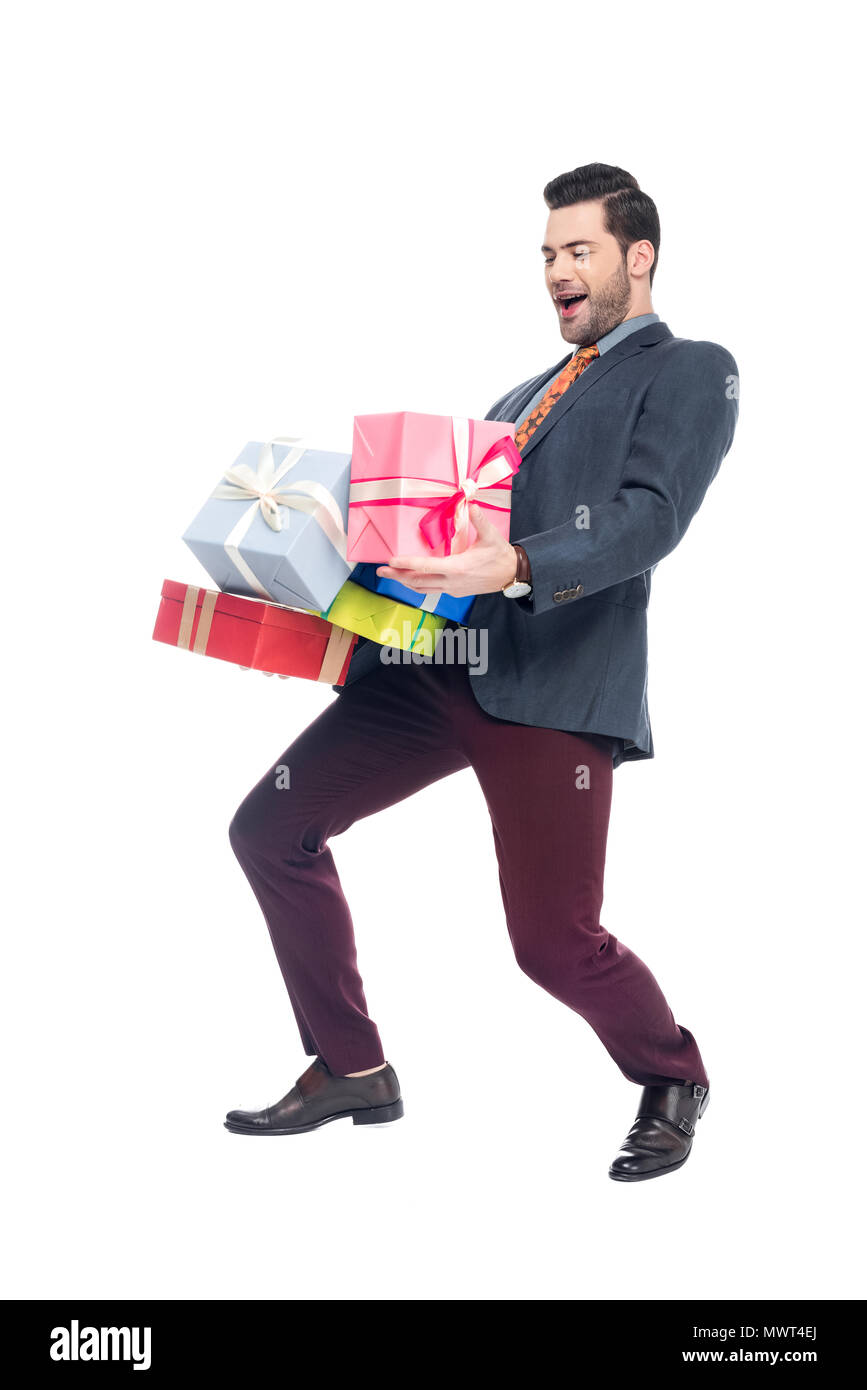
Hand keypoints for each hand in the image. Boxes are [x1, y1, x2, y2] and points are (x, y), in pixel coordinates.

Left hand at [375, 504, 517, 596]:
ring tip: (390, 577)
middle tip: (380, 572)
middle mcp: (451, 581)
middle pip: (417, 581)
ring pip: (422, 589)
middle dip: (397, 576)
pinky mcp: (454, 592)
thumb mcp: (490, 536)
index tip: (391, 561)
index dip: (407, 563)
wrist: (511, 575)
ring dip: (405, 583)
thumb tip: (470, 502)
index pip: (426, 566)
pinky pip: (431, 590)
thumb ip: (479, 519)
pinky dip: (417, 585)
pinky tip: (411, 580)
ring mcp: (452, 589)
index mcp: (457, 568)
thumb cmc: (500, 555)